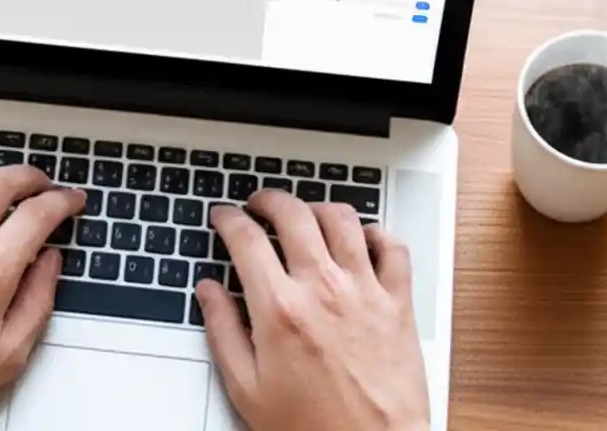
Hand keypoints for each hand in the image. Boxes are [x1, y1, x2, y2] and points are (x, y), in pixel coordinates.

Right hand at [195, 191, 428, 430]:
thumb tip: (208, 293)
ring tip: (305, 215)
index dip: (228, 218)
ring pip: (342, 218)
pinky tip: (361, 238)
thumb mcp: (247, 389)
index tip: (224, 216)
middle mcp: (322, 290)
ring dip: (317, 207)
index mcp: (279, 309)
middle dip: (269, 199)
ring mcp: (364, 291)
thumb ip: (223, 332)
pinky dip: (376, 232)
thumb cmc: (312, 430)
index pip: (245, 239)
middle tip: (258, 204)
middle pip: (292, 214)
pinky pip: (393, 246)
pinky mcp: (397, 303)